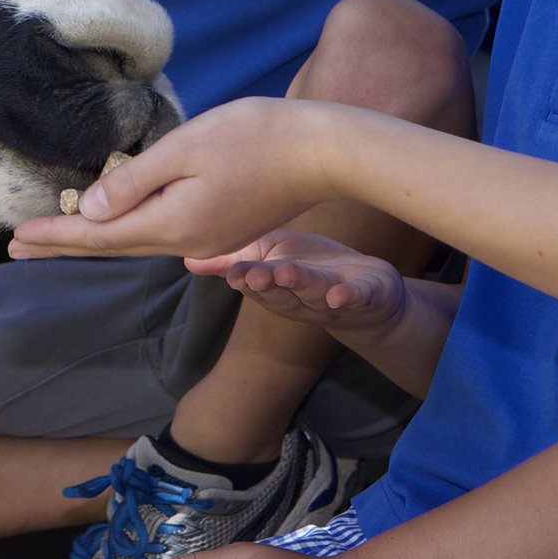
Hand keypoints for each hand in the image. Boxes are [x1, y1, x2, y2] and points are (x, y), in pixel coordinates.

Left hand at [9, 99, 340, 261]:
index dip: (55, 236)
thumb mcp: (185, 149)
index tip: (14, 239)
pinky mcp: (224, 230)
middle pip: (112, 246)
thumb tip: (90, 210)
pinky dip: (126, 233)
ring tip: (55, 238)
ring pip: (136, 243)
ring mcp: (209, 242)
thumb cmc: (255, 137)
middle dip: (63, 244)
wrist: (323, 151)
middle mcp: (187, 244)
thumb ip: (134, 181)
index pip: (98, 235)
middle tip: (17, 248)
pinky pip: (160, 235)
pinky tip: (115, 225)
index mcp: (172, 223)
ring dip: (92, 241)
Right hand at [187, 230, 409, 344]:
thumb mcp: (270, 259)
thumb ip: (234, 260)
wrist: (370, 293)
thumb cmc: (312, 270)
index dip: (246, 281)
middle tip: (254, 275)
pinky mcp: (366, 296)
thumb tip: (187, 260)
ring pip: (314, 292)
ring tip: (286, 272)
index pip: (257, 285)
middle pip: (282, 293)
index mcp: (277, 289)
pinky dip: (348, 297)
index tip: (233, 274)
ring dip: (300, 284)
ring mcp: (333, 299)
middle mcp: (302, 299)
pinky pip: (357, 298)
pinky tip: (340, 294)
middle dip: (268, 285)